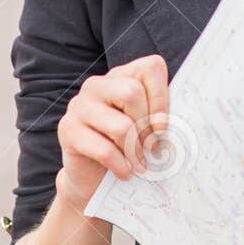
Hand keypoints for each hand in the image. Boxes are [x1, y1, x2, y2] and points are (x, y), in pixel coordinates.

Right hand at [55, 54, 168, 211]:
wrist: (91, 177)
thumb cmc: (126, 147)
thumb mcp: (146, 126)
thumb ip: (160, 116)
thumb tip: (176, 123)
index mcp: (120, 76)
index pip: (150, 68)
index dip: (162, 98)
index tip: (163, 126)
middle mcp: (96, 85)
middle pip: (132, 93)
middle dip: (147, 126)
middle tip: (152, 148)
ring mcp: (79, 106)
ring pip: (120, 125)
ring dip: (136, 151)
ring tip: (140, 164)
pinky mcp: (67, 130)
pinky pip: (104, 150)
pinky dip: (121, 166)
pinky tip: (125, 173)